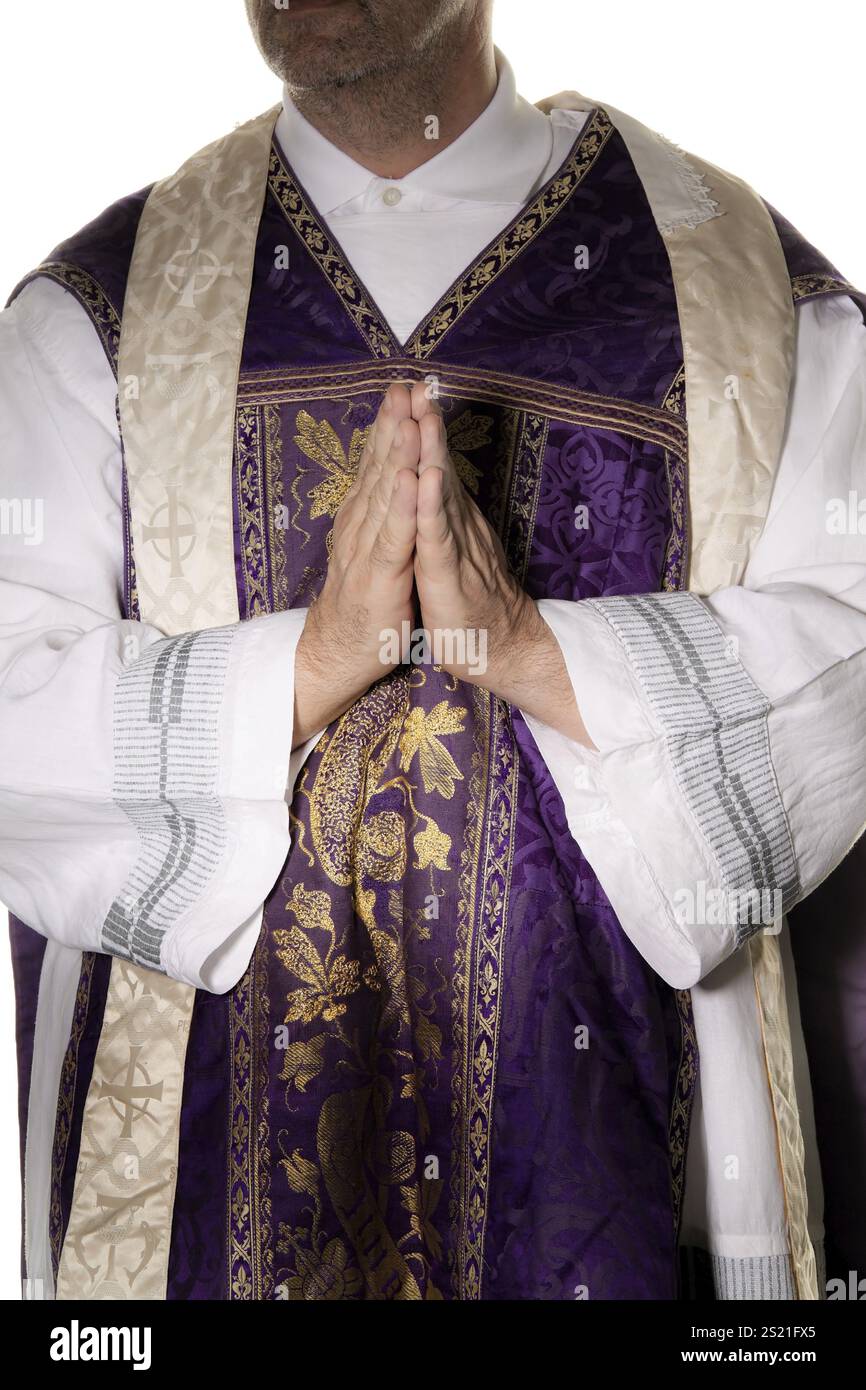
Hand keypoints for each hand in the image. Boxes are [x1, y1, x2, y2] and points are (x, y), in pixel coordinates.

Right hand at [293, 384, 419, 743]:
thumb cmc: (364, 604)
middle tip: (403, 384)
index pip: (377, 465)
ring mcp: (368, 551)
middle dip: (393, 424)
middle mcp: (361, 528)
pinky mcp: (380, 578)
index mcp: (363, 520)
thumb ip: (379, 514)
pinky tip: (415, 480)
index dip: (389, 425)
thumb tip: (389, 477)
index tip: (402, 388)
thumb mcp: (373, 550)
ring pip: (387, 495)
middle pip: (379, 468)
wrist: (338, 654)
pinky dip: (406, 507)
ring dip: (398, 454)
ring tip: (409, 417)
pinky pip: (395, 538)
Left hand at [409, 384, 592, 744]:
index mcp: (451, 521)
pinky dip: (431, 506)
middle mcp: (458, 525)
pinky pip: (438, 536)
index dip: (421, 430)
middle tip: (416, 383)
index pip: (433, 468)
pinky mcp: (451, 576)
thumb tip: (436, 488)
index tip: (407, 391)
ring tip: (424, 413)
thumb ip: (444, 522)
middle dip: (427, 424)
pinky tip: (426, 478)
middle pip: (439, 467)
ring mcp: (457, 548)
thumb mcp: (450, 555)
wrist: (503, 651)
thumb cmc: (471, 607)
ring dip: (432, 452)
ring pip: (442, 492)